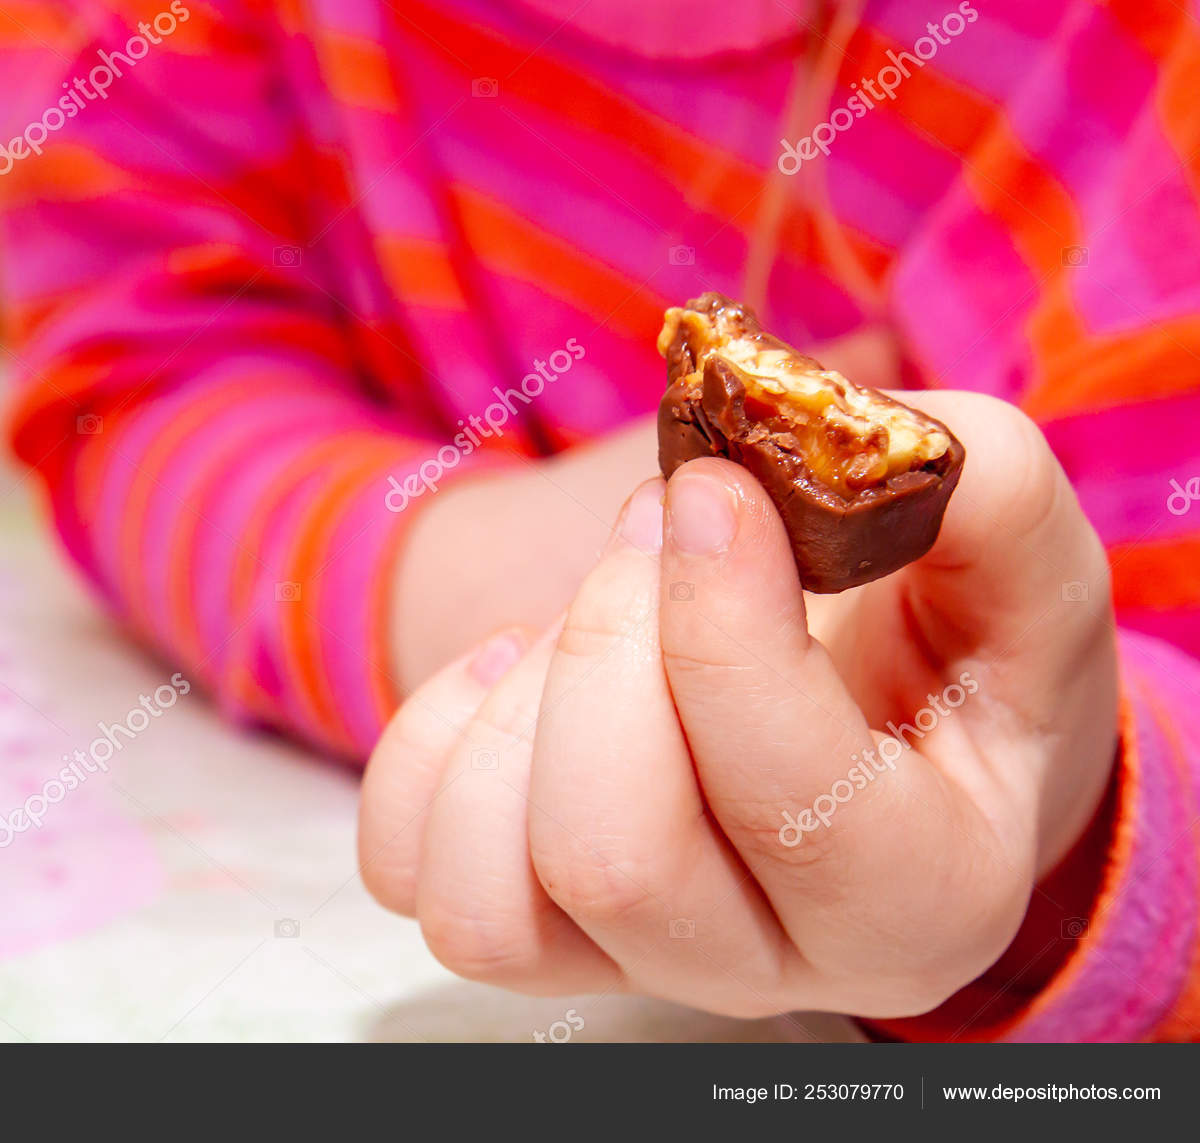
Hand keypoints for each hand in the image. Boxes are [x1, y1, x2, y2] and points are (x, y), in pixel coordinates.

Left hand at [359, 392, 1117, 1017]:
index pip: (791, 805)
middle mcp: (767, 964)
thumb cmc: (945, 633)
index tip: (714, 490)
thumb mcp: (1006, 548)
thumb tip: (857, 449)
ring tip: (589, 613)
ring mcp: (626, 957)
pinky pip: (408, 869)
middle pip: (612, 855)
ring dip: (515, 709)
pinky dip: (434, 742)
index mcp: (924, 897)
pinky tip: (514, 665)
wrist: (868, 702)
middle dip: (608, 650)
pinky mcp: (522, 922)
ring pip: (487, 903)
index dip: (723, 625)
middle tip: (650, 531)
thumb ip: (975, 486)